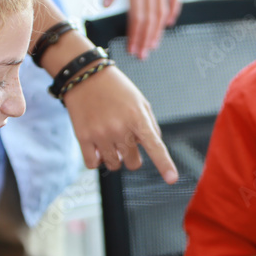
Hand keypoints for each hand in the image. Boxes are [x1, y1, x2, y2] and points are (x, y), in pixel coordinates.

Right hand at [63, 65, 178, 182]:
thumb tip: (153, 147)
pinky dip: (96, 160)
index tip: (172, 179)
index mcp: (137, 118)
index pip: (155, 146)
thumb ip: (150, 126)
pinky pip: (92, 164)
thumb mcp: (140, 101)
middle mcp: (120, 128)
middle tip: (125, 141)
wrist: (84, 76)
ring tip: (110, 140)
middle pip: (133, 163)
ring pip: (114, 165)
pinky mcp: (83, 137)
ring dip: (114, 158)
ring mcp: (100, 134)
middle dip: (132, 156)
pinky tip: (97, 147)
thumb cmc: (116, 89)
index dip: (164, 164)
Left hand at [103, 0, 180, 59]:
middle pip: (150, 20)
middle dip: (146, 39)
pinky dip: (172, 12)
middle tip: (142, 55)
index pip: (137, 17)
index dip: (135, 35)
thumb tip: (105, 4)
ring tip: (153, 45)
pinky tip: (169, 23)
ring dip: (158, 31)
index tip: (132, 49)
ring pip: (162, 12)